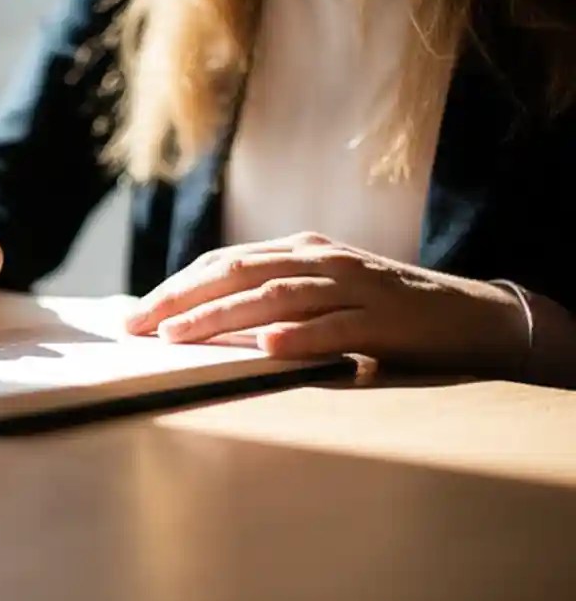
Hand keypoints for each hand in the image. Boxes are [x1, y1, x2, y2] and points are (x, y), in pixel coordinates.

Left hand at [125, 232, 530, 374]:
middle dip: (181, 300)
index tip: (134, 316)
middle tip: (137, 327)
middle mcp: (321, 260)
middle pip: (237, 273)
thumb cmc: (381, 312)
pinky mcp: (383, 320)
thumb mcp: (320, 295)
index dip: (175, 288)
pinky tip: (267, 349)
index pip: (222, 263)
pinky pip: (336, 328)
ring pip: (275, 298)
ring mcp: (353, 287)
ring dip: (220, 318)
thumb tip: (205, 323)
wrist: (466, 316)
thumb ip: (270, 301)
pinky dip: (300, 338)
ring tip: (178, 337)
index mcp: (300, 250)